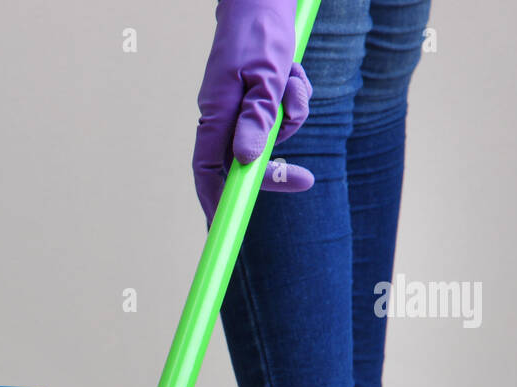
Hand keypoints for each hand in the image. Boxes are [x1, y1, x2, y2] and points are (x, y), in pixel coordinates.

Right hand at [192, 0, 313, 224]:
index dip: (214, 200)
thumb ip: (258, 118)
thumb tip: (247, 161)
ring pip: (271, 133)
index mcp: (216, 111)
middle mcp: (223, 114)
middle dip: (276, 168)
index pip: (207, 168)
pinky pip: (280, 112)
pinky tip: (293, 72)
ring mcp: (239, 106)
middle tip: (308, 180)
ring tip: (293, 77)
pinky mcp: (256, 97)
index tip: (225, 225)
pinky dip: (294, 96)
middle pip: (244, 160)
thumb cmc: (262, 31)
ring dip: (292, 111)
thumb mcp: (268, 75)